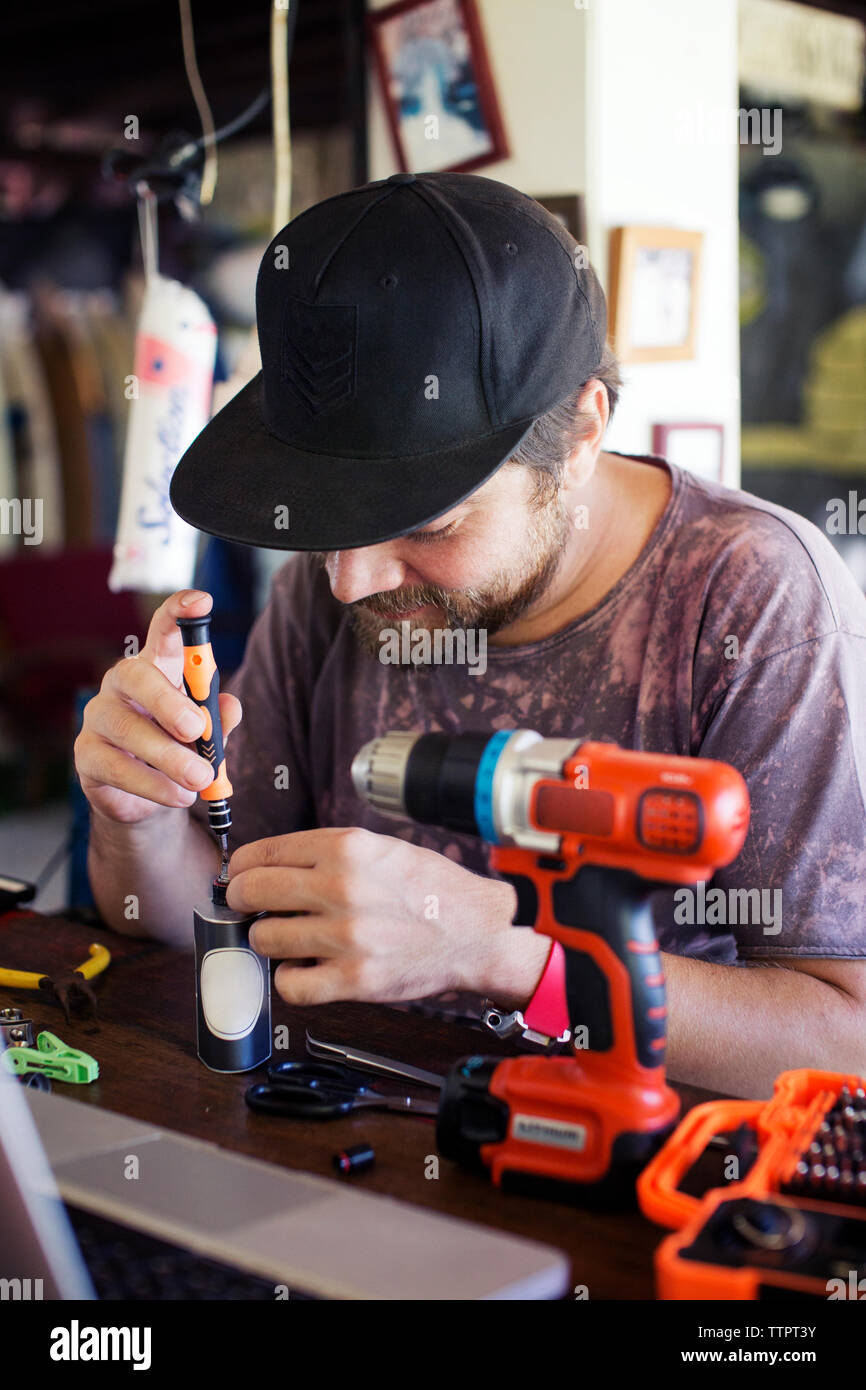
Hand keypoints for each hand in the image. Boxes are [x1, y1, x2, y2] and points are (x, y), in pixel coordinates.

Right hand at [74, 589, 241, 825]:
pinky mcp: (86, 756)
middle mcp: (122, 685)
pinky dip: (153, 784)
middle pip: (135, 675)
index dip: (179, 613)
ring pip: (126, 729)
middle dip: (167, 701)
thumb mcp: (207, 735)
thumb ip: (218, 720)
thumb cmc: (180, 750)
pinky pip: (116, 767)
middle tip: (196, 729)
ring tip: (200, 778)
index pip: (163, 631)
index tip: (201, 602)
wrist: (149, 798)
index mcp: (158, 669)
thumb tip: (229, 708)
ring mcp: (98, 718)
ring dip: (168, 756)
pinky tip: (178, 795)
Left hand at [225, 826, 544, 1005]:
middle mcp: (342, 887)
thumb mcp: (382, 848)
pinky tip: (304, 969)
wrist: (477, 932)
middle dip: (241, 901)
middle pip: (250, 893)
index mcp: (347, 848)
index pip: (261, 854)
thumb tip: (267, 865)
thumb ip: (328, 852)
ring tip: (287, 938)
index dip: (240, 867)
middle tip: (249, 908)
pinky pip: (289, 986)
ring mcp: (347, 935)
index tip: (238, 876)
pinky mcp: (354, 979)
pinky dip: (290, 980)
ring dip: (268, 940)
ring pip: (264, 939)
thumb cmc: (430, 890)